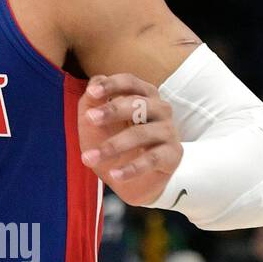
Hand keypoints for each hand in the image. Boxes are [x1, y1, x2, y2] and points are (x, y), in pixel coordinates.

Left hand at [78, 73, 182, 205]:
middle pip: (139, 104)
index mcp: (141, 95)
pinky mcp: (173, 154)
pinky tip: (115, 175)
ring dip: (114, 145)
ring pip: (142, 133)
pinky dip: (133, 168)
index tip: (92, 92)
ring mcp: (168, 131)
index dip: (112, 85)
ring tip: (89, 158)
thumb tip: (94, 84)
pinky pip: (153, 159)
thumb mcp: (94, 123)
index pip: (130, 82)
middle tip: (90, 119)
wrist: (130, 179)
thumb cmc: (112, 140)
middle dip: (113, 110)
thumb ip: (91, 102)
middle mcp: (159, 109)